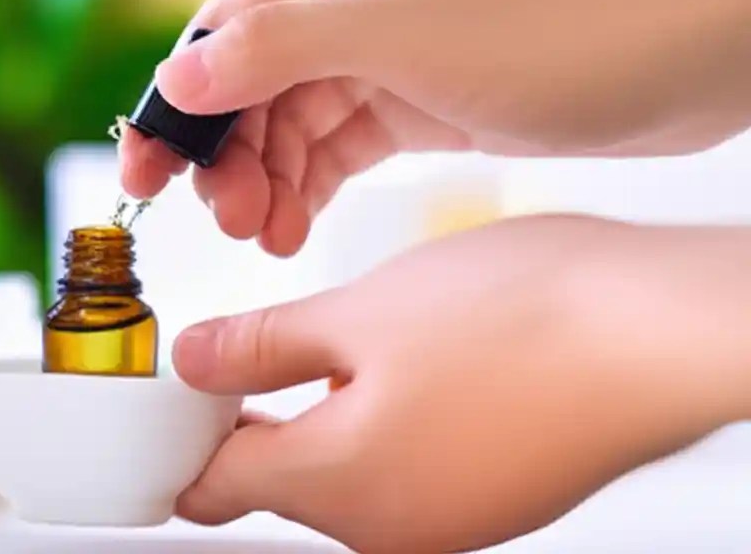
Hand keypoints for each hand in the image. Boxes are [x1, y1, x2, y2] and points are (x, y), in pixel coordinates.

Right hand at [120, 0, 750, 255]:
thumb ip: (290, 48)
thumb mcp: (421, 36)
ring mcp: (398, 38)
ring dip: (271, 175)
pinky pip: (347, 138)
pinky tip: (298, 225)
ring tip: (264, 237)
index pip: (229, 22)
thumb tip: (183, 72)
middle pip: (257, 74)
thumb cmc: (587, 19)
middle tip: (223, 220)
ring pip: (298, 114)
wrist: (716, 49)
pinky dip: (317, 181)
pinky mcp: (430, 89)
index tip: (145, 174)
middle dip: (230, 150)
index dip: (178, 102)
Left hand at [170, 215, 750, 552]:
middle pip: (277, 486)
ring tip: (335, 339)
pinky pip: (402, 472)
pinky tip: (404, 365)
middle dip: (249, 422)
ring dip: (317, 418)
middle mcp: (391, 528)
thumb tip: (197, 364)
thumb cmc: (527, 320)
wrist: (662, 333)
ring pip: (342, 476)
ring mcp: (448, 520)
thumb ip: (261, 349)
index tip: (180, 390)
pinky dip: (379, 425)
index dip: (182, 437)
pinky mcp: (491, 497)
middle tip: (252, 344)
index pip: (215, 490)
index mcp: (340, 489)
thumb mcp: (358, 315)